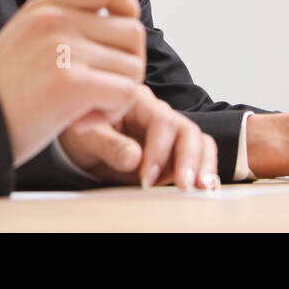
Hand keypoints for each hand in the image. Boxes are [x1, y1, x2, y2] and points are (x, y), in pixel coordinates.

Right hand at [0, 0, 146, 165]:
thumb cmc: (1, 91)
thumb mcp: (25, 36)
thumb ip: (63, 21)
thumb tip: (113, 17)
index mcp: (47, 7)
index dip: (127, 9)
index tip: (115, 39)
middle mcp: (56, 21)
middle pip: (132, 32)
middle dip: (127, 64)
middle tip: (100, 86)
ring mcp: (64, 49)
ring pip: (133, 66)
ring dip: (119, 93)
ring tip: (86, 105)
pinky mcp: (72, 83)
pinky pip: (126, 92)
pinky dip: (111, 112)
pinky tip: (81, 120)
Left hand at [59, 85, 218, 189]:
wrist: (81, 144)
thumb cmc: (84, 133)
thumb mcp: (88, 138)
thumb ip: (110, 145)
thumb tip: (134, 158)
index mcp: (138, 101)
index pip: (161, 120)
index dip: (159, 150)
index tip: (146, 178)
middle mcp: (158, 113)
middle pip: (186, 129)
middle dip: (190, 158)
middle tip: (184, 184)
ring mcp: (169, 133)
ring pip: (198, 141)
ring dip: (203, 165)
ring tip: (203, 187)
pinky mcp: (174, 151)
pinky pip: (198, 155)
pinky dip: (204, 169)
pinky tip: (206, 185)